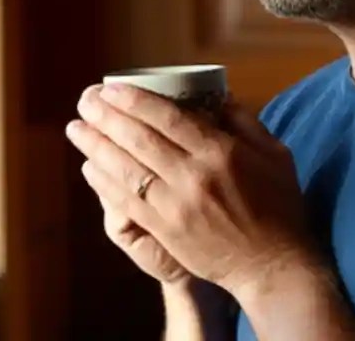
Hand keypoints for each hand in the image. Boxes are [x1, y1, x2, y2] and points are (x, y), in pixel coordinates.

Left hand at [65, 83, 320, 297]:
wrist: (274, 266)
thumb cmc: (279, 206)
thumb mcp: (275, 155)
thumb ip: (245, 122)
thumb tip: (217, 96)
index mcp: (221, 152)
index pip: (168, 118)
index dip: (135, 100)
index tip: (111, 88)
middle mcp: (194, 177)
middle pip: (140, 140)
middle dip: (106, 117)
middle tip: (84, 100)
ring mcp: (177, 206)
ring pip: (127, 170)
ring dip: (96, 147)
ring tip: (76, 129)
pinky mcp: (166, 231)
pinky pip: (127, 202)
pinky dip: (104, 183)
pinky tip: (90, 167)